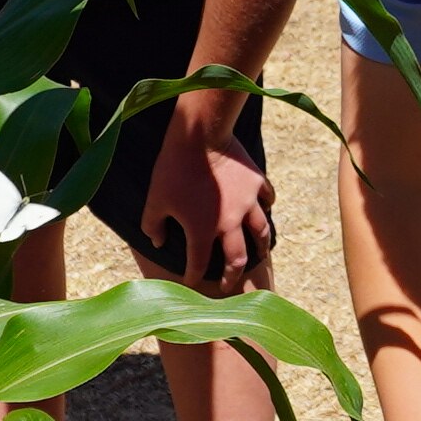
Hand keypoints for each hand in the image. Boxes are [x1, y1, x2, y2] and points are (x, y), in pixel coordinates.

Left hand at [141, 90, 273, 291]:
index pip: (199, 265)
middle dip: (233, 276)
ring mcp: (247, 203)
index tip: (191, 282)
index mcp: (203, 231)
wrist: (199, 136)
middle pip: (237, 259)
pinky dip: (266, 206)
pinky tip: (265, 208)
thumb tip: (157, 243)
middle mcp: (230, 223)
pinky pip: (267, 198)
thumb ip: (153, 227)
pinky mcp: (256, 182)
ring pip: (261, 232)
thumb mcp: (154, 201)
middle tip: (231, 284)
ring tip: (260, 253)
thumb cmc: (173, 170)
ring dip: (260, 247)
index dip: (193, 277)